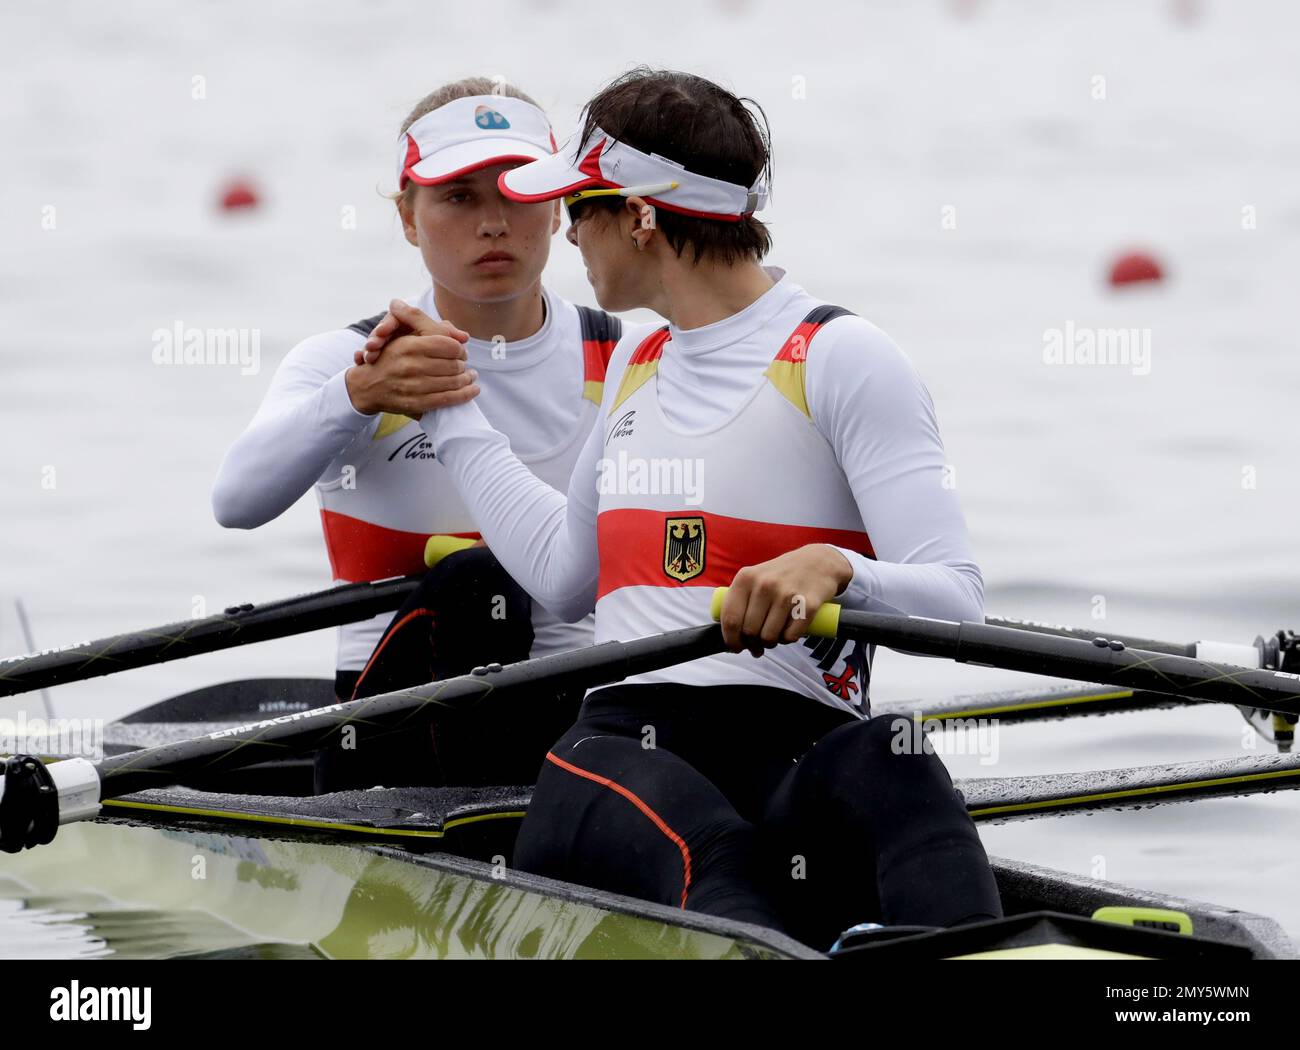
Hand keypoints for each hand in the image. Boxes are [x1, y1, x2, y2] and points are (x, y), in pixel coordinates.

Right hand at [344, 300, 477, 415]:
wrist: (366, 386)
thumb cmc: (389, 358)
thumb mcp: (402, 336)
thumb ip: (428, 328)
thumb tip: (460, 334)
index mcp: (409, 345)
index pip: (448, 345)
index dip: (459, 348)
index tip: (461, 351)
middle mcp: (412, 365)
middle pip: (453, 364)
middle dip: (463, 364)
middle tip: (467, 365)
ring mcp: (414, 386)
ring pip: (453, 381)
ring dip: (467, 379)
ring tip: (471, 377)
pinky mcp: (417, 403)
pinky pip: (448, 398)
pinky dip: (465, 394)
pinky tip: (472, 390)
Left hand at [718, 544, 852, 656]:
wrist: (818, 561)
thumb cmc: (782, 574)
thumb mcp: (755, 577)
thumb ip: (740, 602)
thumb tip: (731, 637)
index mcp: (746, 578)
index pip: (730, 619)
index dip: (731, 640)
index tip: (736, 647)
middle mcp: (764, 585)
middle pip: (749, 632)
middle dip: (753, 643)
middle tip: (759, 642)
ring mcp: (787, 594)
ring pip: (769, 637)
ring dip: (771, 642)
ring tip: (775, 633)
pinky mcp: (808, 605)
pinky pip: (790, 636)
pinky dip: (788, 639)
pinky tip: (790, 629)